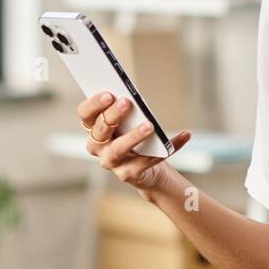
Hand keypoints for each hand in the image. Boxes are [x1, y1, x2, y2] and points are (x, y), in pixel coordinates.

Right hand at [77, 91, 191, 195]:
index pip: (85, 114)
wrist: (147, 169)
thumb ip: (126, 109)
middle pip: (100, 130)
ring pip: (119, 148)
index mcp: (94, 129)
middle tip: (126, 102)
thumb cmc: (135, 137)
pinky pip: (148, 160)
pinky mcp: (128, 174)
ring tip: (150, 125)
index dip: (94, 104)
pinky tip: (184, 136)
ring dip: (134, 136)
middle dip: (112, 115)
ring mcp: (111, 162)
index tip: (108, 94)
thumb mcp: (129, 121)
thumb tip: (134, 96)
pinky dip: (168, 147)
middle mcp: (97, 147)